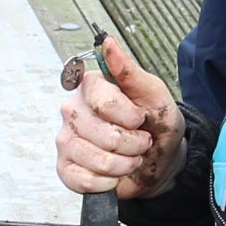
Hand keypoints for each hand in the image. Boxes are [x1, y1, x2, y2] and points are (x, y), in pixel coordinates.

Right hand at [57, 34, 185, 199]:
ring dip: (124, 165)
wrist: (160, 159)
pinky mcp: (65, 169)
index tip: (141, 118)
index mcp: (91, 87)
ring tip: (130, 158)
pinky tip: (114, 174)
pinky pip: (84, 180)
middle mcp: (73, 111)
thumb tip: (108, 43)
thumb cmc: (157, 124)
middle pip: (103, 134)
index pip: (103, 102)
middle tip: (140, 141)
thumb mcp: (153, 94)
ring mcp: (66, 141)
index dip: (130, 116)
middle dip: (133, 144)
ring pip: (96, 159)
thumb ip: (128, 70)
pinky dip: (108, 182)